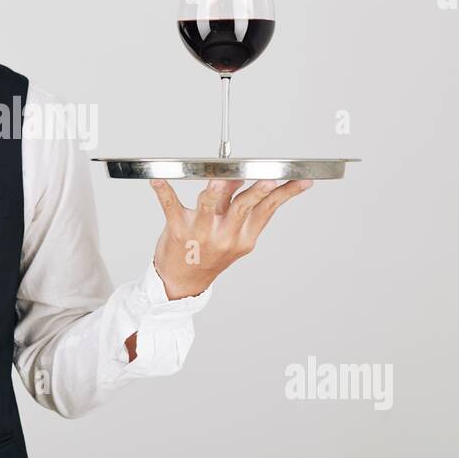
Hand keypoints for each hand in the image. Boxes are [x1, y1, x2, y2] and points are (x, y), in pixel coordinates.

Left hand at [148, 177, 313, 299]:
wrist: (183, 282)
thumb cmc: (209, 254)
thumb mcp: (233, 235)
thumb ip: (238, 205)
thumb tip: (240, 175)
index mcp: (243, 237)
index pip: (268, 210)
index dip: (285, 193)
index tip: (300, 180)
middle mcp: (225, 235)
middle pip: (244, 207)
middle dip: (257, 192)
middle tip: (268, 180)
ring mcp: (201, 232)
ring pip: (209, 206)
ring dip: (215, 191)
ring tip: (220, 178)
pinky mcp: (178, 229)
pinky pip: (170, 206)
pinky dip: (163, 191)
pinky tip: (158, 179)